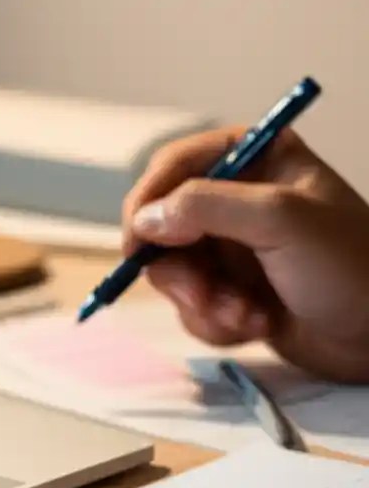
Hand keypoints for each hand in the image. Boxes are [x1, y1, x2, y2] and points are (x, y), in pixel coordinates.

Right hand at [123, 127, 368, 382]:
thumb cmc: (351, 268)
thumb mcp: (281, 221)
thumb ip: (206, 207)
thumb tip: (144, 219)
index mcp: (254, 160)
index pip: (174, 164)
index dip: (149, 201)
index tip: (140, 242)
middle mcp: (237, 199)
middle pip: (162, 225)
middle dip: (181, 270)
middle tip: (202, 294)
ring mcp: (232, 248)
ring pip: (173, 273)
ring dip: (203, 302)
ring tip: (246, 316)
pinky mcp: (231, 290)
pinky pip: (191, 306)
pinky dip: (215, 323)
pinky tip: (256, 327)